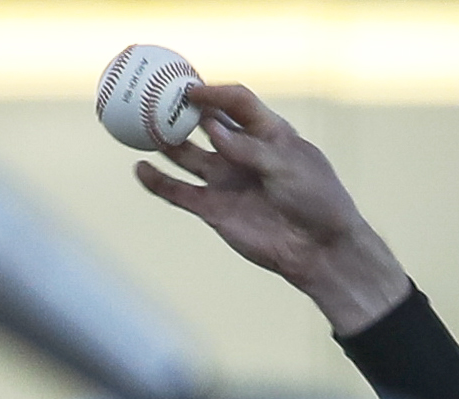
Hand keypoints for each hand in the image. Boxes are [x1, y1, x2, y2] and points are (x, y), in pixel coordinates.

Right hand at [133, 82, 411, 335]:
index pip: (236, 103)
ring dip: (165, 142)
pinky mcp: (214, 209)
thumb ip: (249, 148)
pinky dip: (158, 182)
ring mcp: (226, 181)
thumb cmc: (315, 200)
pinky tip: (140, 169)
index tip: (190, 89)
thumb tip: (211, 129)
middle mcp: (242, 153)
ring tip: (141, 128)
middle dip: (182, 110)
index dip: (214, 93)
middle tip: (156, 99)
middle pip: (205, 124)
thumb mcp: (288, 165)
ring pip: (187, 156)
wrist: (318, 249)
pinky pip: (180, 192)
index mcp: (268, 133)